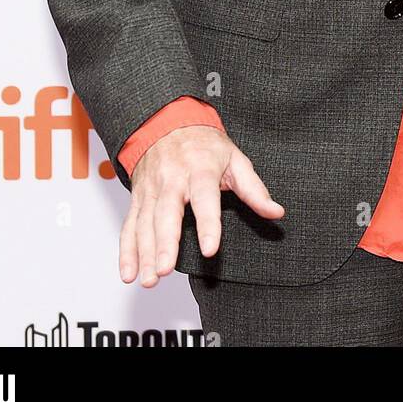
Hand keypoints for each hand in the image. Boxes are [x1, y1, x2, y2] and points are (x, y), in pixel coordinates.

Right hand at [118, 123, 284, 286]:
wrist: (167, 123)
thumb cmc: (204, 145)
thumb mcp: (234, 158)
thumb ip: (254, 188)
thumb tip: (275, 212)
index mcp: (200, 168)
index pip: (205, 197)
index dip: (208, 224)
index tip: (211, 249)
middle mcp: (172, 178)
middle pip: (167, 213)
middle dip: (165, 243)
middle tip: (165, 270)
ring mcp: (152, 188)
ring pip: (145, 223)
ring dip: (145, 253)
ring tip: (150, 279)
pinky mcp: (139, 197)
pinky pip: (130, 225)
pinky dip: (127, 250)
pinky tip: (129, 272)